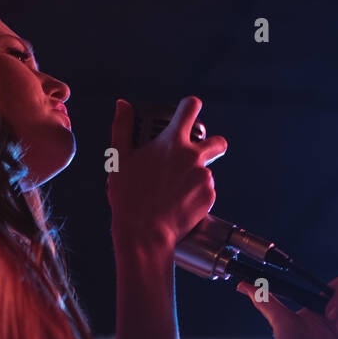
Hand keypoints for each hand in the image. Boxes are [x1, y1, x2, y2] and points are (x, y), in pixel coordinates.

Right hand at [106, 96, 227, 254]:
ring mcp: (204, 177)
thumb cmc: (129, 197)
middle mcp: (193, 156)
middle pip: (217, 142)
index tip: (189, 111)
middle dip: (212, 144)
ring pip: (207, 171)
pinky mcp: (209, 197)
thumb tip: (122, 105)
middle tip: (199, 154)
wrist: (145, 233)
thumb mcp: (120, 159)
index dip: (191, 106)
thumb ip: (122, 128)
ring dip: (196, 176)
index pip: (191, 108)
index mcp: (172, 142)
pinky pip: (206, 191)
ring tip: (174, 191)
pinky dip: (196, 195)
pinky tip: (179, 204)